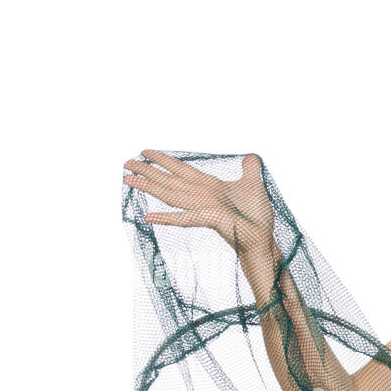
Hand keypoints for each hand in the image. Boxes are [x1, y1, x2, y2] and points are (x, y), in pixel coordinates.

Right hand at [122, 150, 273, 253]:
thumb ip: (250, 170)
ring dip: (149, 187)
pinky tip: (148, 217)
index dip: (164, 160)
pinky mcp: (211, 220)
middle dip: (148, 171)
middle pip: (169, 180)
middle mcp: (202, 195)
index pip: (182, 169)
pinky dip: (166, 218)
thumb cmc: (258, 217)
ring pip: (171, 195)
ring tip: (128, 180)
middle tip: (126, 163)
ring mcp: (204, 207)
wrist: (264, 239)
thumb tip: (251, 156)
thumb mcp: (255, 186)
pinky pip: (185, 218)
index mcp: (209, 186)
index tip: (145, 151)